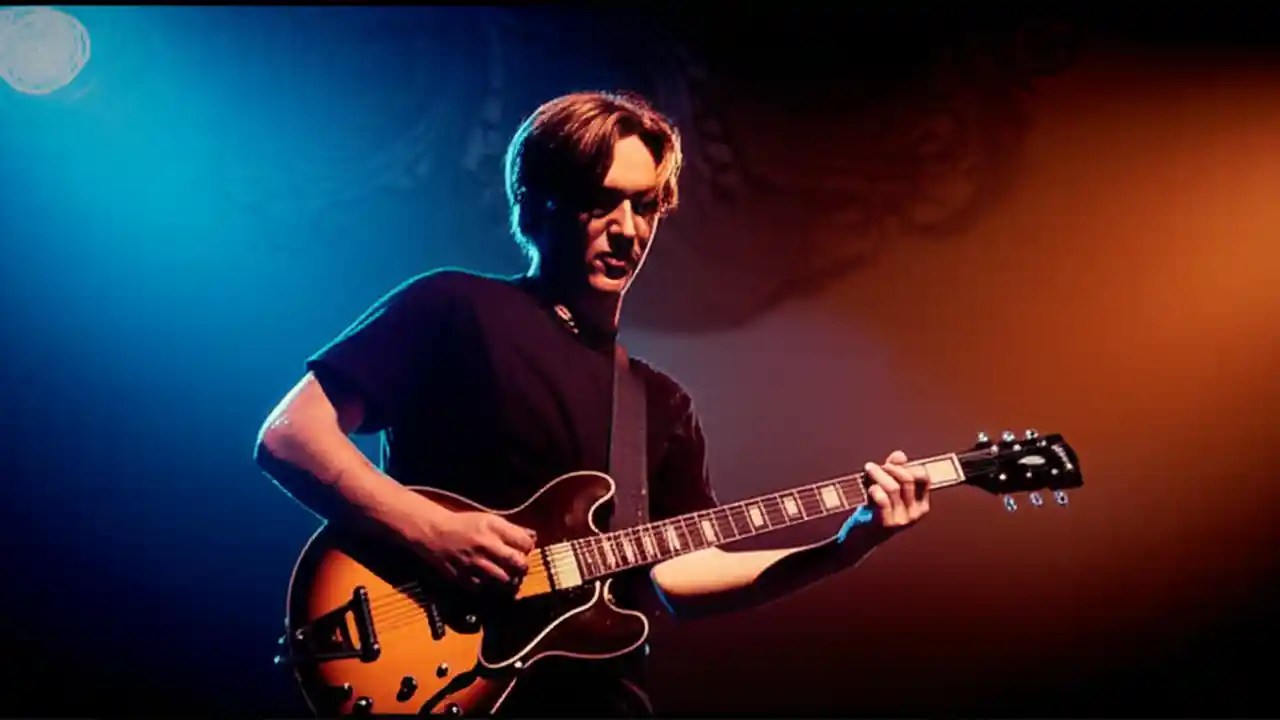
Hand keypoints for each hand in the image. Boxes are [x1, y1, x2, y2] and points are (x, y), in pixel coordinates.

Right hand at [413, 510, 536, 589]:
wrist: (435, 533)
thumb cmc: (466, 525)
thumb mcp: (490, 519)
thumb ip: (513, 529)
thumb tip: (533, 537)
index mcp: (494, 529)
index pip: (525, 543)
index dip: (528, 548)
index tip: (524, 549)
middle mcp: (486, 546)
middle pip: (517, 564)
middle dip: (523, 567)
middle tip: (520, 567)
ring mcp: (475, 564)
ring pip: (504, 580)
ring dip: (510, 580)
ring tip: (509, 577)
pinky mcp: (464, 578)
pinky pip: (486, 589)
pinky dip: (492, 587)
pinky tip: (492, 581)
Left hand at [863, 450, 929, 534]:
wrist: (861, 538)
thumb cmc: (875, 510)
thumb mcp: (887, 488)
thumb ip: (893, 470)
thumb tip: (900, 455)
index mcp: (921, 504)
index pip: (924, 477)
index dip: (907, 466)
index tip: (889, 465)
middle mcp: (916, 513)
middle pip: (907, 479)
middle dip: (889, 468)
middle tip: (873, 466)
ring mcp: (902, 519)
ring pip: (893, 487)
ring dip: (878, 474)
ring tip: (868, 470)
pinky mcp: (887, 523)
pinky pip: (883, 499)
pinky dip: (874, 489)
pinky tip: (869, 489)